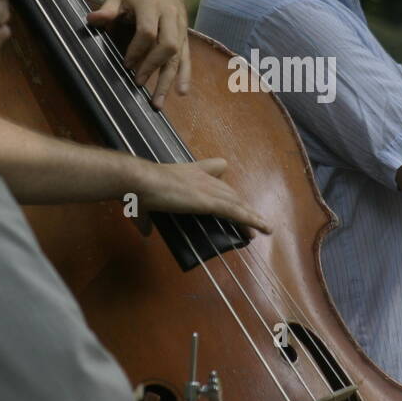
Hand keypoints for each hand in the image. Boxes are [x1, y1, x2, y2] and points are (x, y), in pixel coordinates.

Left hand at [86, 0, 190, 109]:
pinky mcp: (185, 37)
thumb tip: (92, 19)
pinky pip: (187, 58)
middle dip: (153, 66)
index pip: (148, 31)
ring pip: (178, 55)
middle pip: (168, 44)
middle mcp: (170, 15)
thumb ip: (107, 9)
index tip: (125, 64)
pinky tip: (181, 92)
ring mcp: (180, 27)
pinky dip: (184, 76)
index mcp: (151, 4)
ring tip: (157, 102)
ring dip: (168, 79)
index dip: (137, 50)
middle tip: (137, 82)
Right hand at [133, 158, 270, 235]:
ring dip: (251, 216)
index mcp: (187, 173)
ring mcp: (207, 189)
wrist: (140, 181)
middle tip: (249, 221)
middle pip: (229, 192)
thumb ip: (145, 219)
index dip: (222, 177)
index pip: (214, 168)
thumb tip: (144, 232)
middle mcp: (202, 178)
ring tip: (263, 228)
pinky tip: (261, 228)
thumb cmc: (137, 190)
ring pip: (236, 203)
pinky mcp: (209, 201)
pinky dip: (250, 220)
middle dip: (240, 206)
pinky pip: (236, 212)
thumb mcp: (142, 206)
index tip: (229, 184)